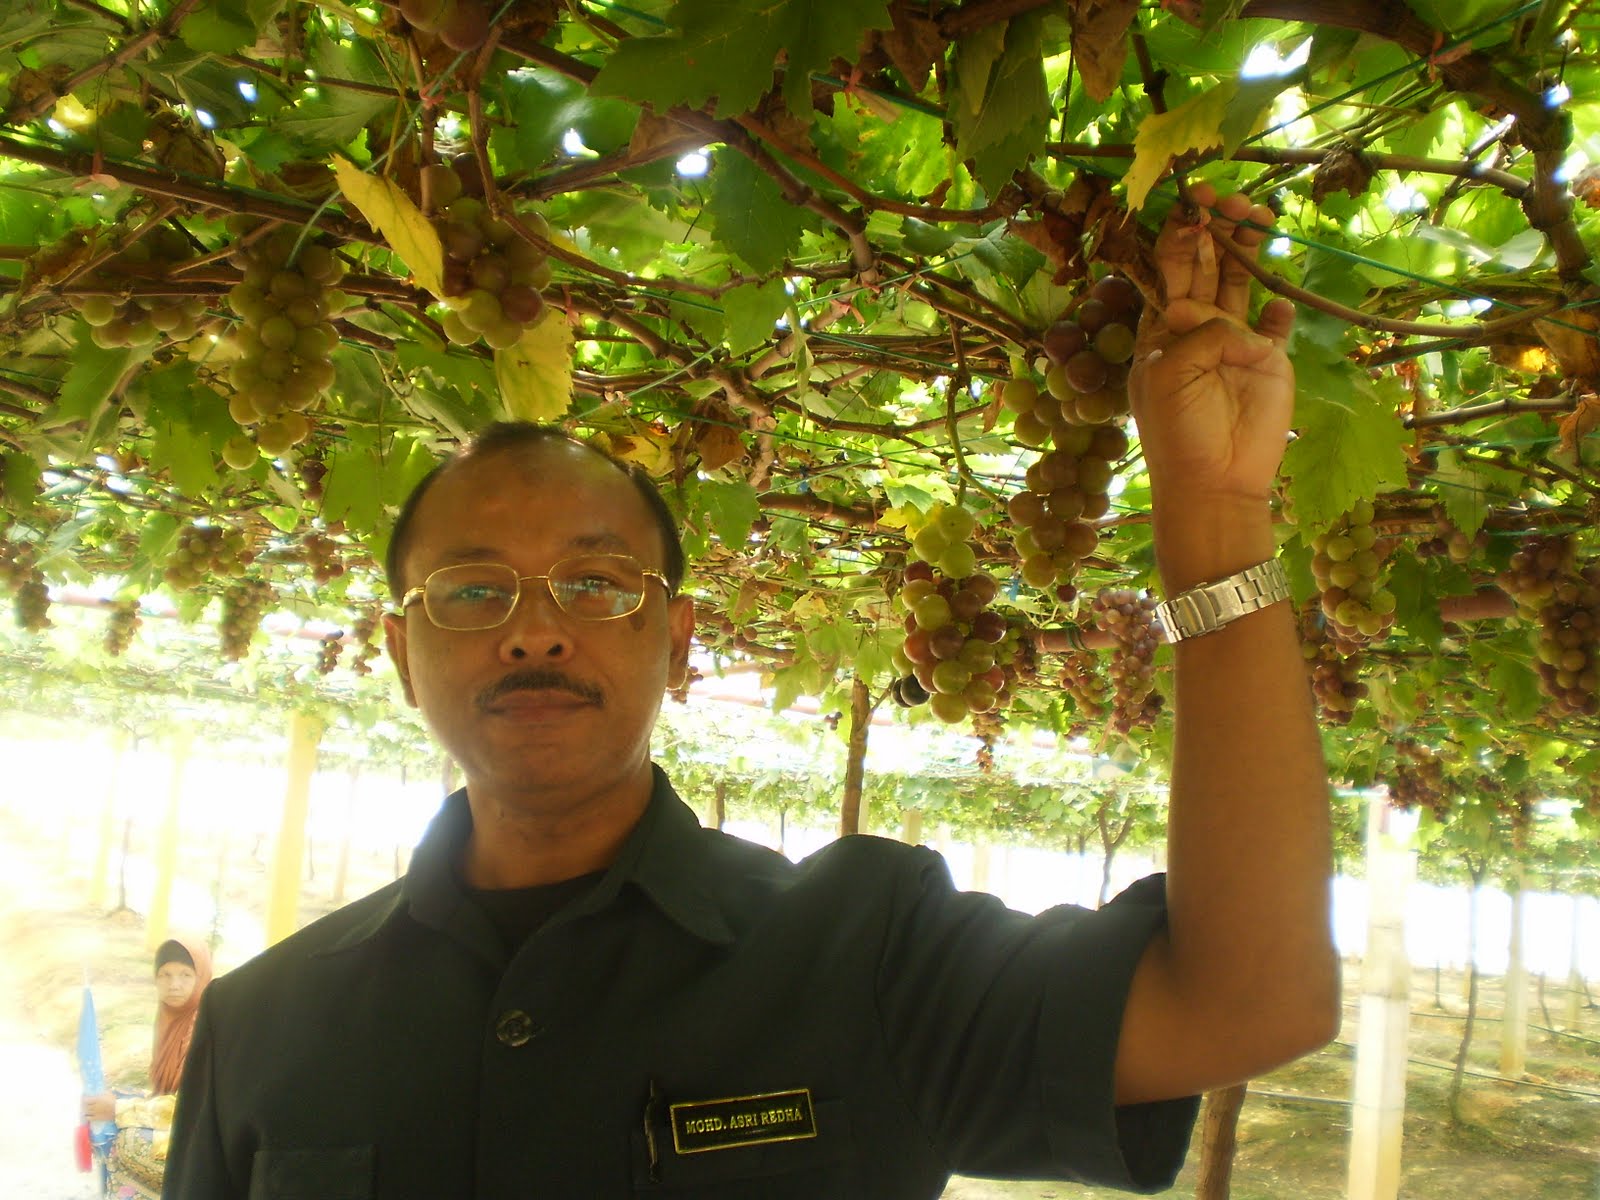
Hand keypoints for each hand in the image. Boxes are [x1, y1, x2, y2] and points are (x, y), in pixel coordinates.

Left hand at [83, 1093, 114, 1122]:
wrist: (118, 1110)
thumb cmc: (114, 1100)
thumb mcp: (109, 1094)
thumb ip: (104, 1092)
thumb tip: (102, 1090)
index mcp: (97, 1099)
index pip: (86, 1099)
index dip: (84, 1099)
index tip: (83, 1098)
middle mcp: (94, 1106)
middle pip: (86, 1106)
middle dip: (84, 1105)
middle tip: (84, 1104)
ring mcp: (95, 1112)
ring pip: (87, 1111)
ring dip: (85, 1110)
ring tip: (85, 1109)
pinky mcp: (97, 1117)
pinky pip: (89, 1118)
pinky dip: (87, 1116)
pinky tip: (86, 1115)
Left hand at [1129, 184, 1295, 509]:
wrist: (1216, 480)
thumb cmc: (1178, 428)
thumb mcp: (1170, 373)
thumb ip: (1197, 331)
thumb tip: (1225, 311)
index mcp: (1161, 328)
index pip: (1170, 270)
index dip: (1179, 237)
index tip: (1190, 205)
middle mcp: (1197, 327)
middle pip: (1206, 266)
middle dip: (1214, 229)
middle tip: (1222, 195)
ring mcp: (1235, 341)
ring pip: (1242, 281)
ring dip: (1247, 248)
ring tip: (1256, 215)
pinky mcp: (1271, 359)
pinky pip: (1276, 323)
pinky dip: (1278, 307)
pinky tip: (1278, 296)